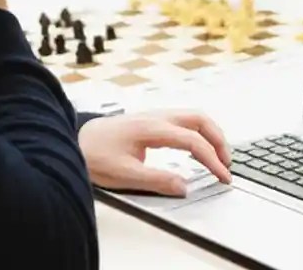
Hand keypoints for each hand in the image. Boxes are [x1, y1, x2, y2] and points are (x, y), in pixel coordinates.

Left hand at [77, 110, 231, 196]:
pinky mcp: (151, 120)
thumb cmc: (95, 154)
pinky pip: (183, 120)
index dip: (212, 160)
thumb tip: (184, 186)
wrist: (75, 140)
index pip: (193, 141)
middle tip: (226, 165)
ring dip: (210, 134)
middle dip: (218, 141)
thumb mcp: (124, 174)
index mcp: (152, 128)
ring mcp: (154, 116)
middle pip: (200, 119)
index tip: (222, 176)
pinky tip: (196, 149)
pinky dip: (198, 132)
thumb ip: (156, 180)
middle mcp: (156, 117)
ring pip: (193, 117)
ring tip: (217, 158)